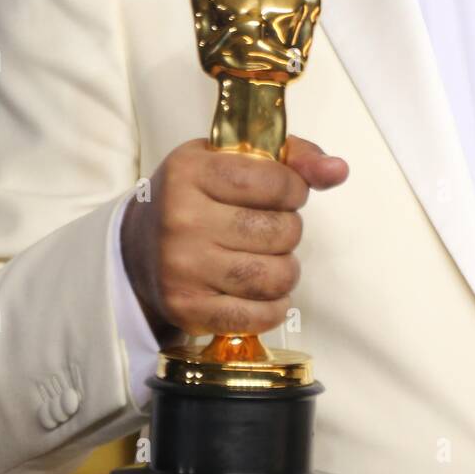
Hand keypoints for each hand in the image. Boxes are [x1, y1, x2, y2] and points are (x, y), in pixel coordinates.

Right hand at [120, 136, 348, 346]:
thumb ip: (292, 157)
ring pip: (275, 276)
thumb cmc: (197, 195)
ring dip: (285, 269)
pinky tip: (260, 292)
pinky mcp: (187, 309)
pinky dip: (272, 306)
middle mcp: (182, 219)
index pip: (276, 182)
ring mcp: (182, 268)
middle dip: (289, 230)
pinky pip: (258, 316)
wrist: (135, 247)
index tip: (283, 193)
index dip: (294, 189)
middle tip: (269, 228)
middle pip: (280, 232)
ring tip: (267, 258)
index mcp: (191, 171)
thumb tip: (338, 171)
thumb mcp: (232, 159)